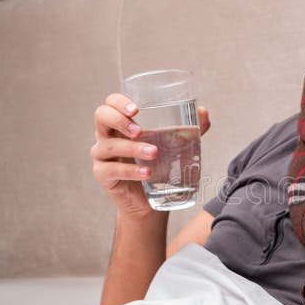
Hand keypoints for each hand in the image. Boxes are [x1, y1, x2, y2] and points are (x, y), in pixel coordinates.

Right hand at [91, 93, 210, 218]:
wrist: (150, 202)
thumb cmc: (160, 167)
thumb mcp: (174, 146)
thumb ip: (189, 129)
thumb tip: (204, 111)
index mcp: (121, 124)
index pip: (111, 104)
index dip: (119, 102)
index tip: (137, 109)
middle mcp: (107, 136)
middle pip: (101, 117)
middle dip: (119, 120)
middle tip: (140, 130)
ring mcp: (102, 156)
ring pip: (109, 146)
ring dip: (132, 148)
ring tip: (154, 153)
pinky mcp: (103, 175)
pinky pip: (111, 170)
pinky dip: (130, 170)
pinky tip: (146, 173)